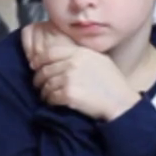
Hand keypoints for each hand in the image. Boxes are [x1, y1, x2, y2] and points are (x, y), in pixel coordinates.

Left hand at [23, 25, 140, 121]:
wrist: (120, 101)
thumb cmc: (113, 83)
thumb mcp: (100, 60)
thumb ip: (82, 55)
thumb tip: (64, 57)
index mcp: (80, 52)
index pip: (51, 52)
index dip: (39, 60)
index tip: (34, 66)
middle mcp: (73, 63)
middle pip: (46, 69)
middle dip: (39, 78)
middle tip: (38, 85)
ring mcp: (70, 78)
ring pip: (46, 84)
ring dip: (44, 91)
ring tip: (46, 96)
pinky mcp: (69, 94)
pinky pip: (51, 96)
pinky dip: (49, 100)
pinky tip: (52, 103)